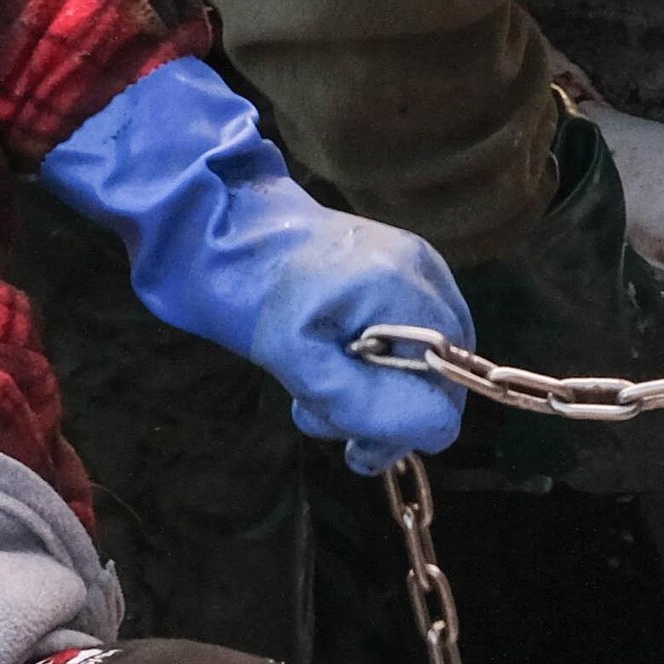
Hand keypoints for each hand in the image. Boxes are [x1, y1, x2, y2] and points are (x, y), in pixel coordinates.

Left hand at [42, 56, 468, 471]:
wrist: (221, 225)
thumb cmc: (246, 292)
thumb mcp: (296, 361)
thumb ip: (366, 403)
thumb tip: (435, 433)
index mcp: (404, 292)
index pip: (442, 402)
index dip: (396, 429)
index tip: (346, 437)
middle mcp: (427, 273)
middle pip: (442, 385)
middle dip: (384, 411)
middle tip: (320, 406)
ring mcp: (423, 264)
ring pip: (430, 366)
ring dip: (378, 390)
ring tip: (322, 377)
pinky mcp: (411, 264)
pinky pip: (418, 339)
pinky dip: (382, 361)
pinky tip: (339, 352)